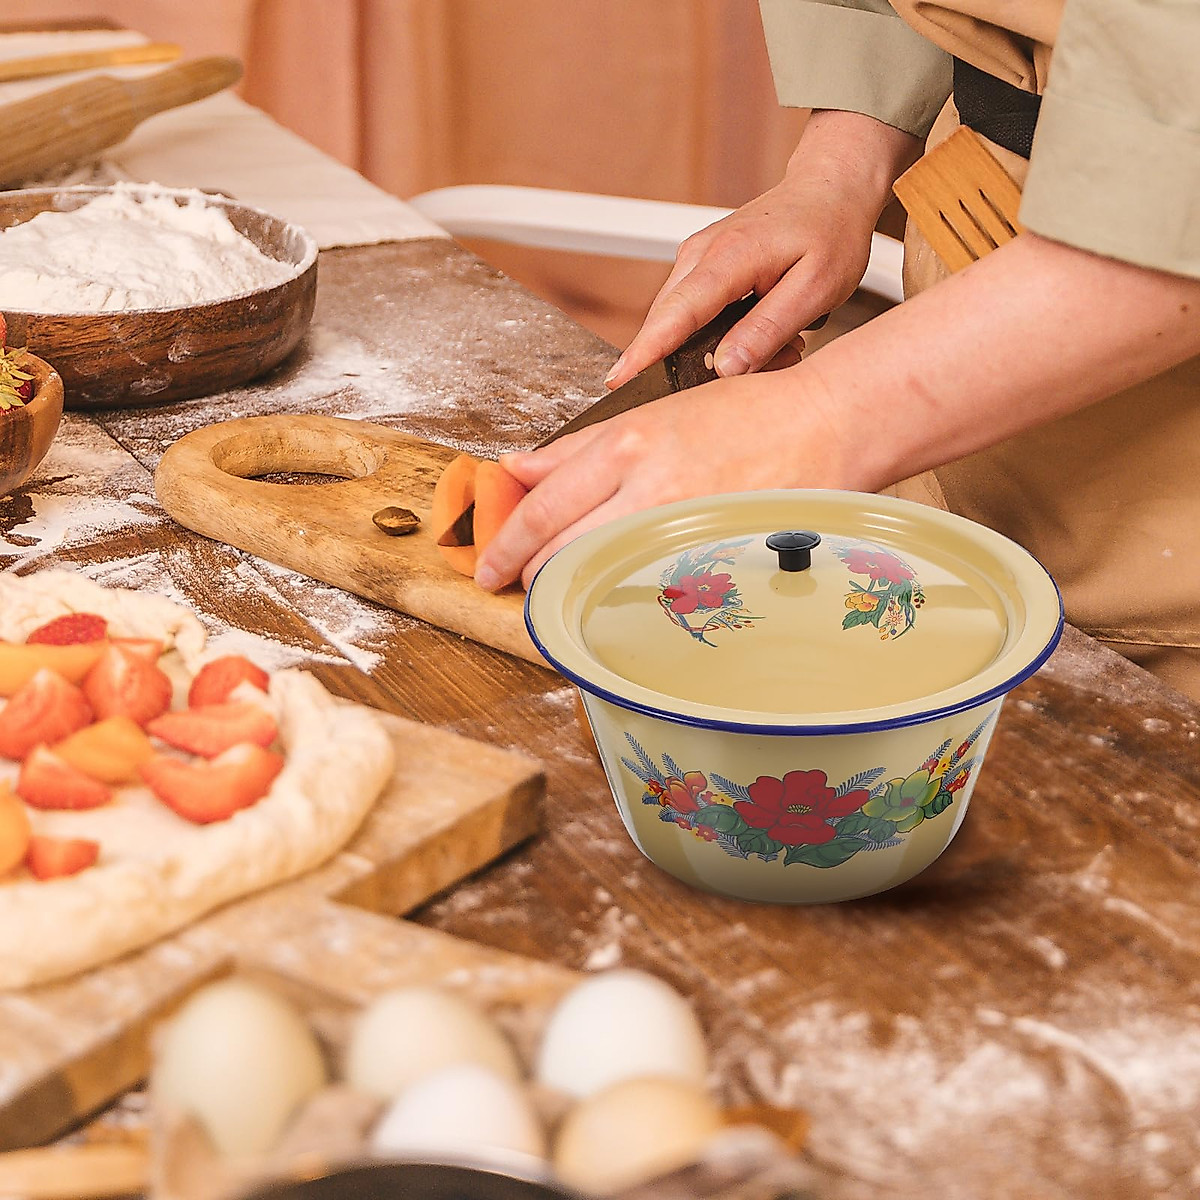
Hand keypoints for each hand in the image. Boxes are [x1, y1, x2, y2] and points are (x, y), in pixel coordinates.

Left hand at [474, 368, 862, 590]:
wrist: (825, 425)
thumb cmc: (744, 414)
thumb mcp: (652, 413)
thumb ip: (580, 447)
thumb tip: (518, 468)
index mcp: (628, 445)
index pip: (543, 506)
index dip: (506, 543)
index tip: (487, 565)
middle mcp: (649, 488)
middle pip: (561, 550)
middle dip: (528, 575)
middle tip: (514, 586)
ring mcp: (684, 527)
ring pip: (601, 576)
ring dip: (569, 590)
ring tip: (559, 595)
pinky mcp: (716, 557)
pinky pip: (651, 592)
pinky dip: (622, 600)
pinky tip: (616, 601)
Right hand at [605, 110, 920, 389]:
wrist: (830, 189)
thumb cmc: (830, 232)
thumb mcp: (816, 288)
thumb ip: (768, 329)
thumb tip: (726, 367)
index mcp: (729, 256)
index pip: (676, 314)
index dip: (647, 351)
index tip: (620, 380)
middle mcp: (700, 253)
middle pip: (669, 324)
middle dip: (700, 362)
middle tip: (773, 362)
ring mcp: (695, 258)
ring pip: (680, 322)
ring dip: (717, 348)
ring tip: (783, 342)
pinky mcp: (699, 266)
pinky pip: (691, 313)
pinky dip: (718, 333)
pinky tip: (762, 330)